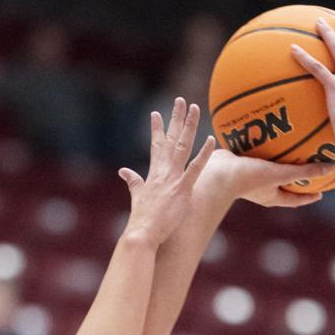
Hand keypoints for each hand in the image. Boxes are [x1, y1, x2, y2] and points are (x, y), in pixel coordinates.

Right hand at [118, 98, 214, 247]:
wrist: (142, 234)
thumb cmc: (141, 219)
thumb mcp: (136, 196)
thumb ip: (133, 182)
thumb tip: (124, 171)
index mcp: (153, 174)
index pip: (155, 146)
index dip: (157, 129)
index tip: (157, 113)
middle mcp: (162, 172)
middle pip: (170, 139)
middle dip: (175, 119)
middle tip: (181, 100)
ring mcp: (172, 179)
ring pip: (182, 146)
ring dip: (189, 126)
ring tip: (195, 108)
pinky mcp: (182, 189)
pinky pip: (195, 168)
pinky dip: (203, 154)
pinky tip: (211, 140)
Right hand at [199, 148, 334, 207]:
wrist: (215, 173)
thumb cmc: (246, 178)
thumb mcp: (279, 174)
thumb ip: (303, 172)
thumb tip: (329, 168)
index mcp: (271, 197)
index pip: (295, 200)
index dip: (308, 197)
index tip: (320, 192)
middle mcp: (261, 188)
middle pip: (284, 184)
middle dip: (296, 178)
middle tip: (310, 168)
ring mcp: (250, 176)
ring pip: (270, 168)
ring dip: (280, 160)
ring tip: (291, 147)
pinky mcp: (240, 163)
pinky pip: (257, 153)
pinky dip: (265, 145)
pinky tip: (269, 130)